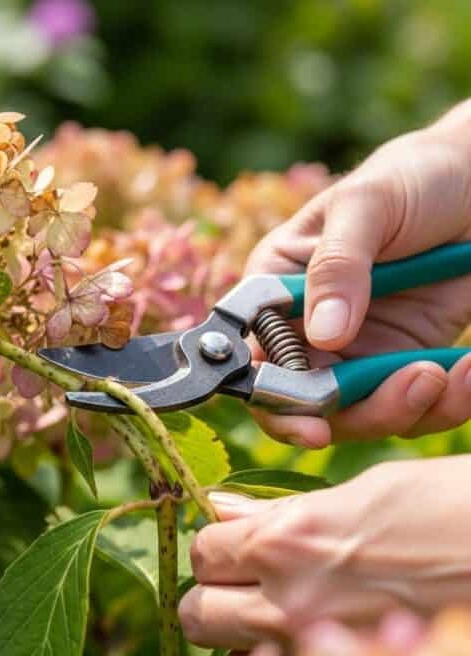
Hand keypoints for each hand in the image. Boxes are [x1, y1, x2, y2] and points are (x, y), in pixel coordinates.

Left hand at [179, 457, 470, 648]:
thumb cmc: (450, 504)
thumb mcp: (362, 492)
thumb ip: (282, 511)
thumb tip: (223, 508)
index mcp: (287, 539)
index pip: (202, 552)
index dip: (214, 549)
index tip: (233, 547)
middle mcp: (290, 598)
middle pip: (196, 615)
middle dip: (209, 599)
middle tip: (241, 586)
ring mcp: (319, 648)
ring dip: (236, 638)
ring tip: (272, 616)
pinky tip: (305, 644)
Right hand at [246, 113, 470, 446]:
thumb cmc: (409, 179)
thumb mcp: (366, 207)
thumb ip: (338, 266)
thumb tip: (324, 335)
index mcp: (276, 290)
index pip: (256, 359)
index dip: (273, 400)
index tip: (314, 425)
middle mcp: (307, 331)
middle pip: (307, 403)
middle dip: (360, 411)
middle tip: (414, 387)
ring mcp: (357, 350)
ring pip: (364, 414)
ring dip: (409, 408)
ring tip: (452, 371)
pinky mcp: (403, 360)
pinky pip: (416, 405)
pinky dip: (447, 401)